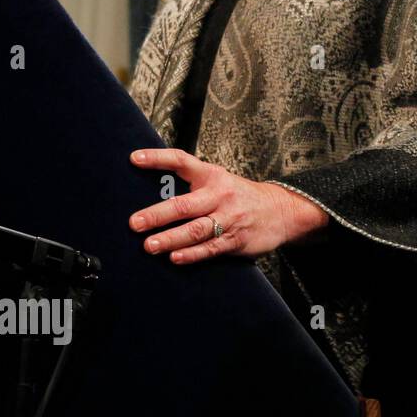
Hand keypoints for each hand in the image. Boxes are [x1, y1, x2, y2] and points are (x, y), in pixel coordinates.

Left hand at [128, 148, 328, 264]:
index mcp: (212, 176)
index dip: (158, 158)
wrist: (281, 211)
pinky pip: (211, 248)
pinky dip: (192, 254)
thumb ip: (192, 183)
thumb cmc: (240, 196)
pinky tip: (176, 257)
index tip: (135, 158)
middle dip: (158, 215)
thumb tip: (151, 189)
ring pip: (196, 230)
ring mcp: (229, 218)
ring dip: (171, 239)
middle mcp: (220, 196)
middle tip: (135, 223)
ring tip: (150, 245)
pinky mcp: (236, 240)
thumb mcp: (220, 181)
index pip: (182, 161)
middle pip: (185, 205)